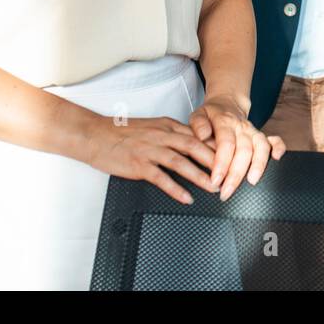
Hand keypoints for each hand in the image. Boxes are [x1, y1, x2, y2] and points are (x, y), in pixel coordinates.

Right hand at [85, 115, 218, 205]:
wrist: (94, 135)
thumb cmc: (121, 132)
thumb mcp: (152, 126)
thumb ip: (172, 134)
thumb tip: (192, 144)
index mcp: (167, 126)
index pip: (197, 135)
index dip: (215, 147)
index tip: (229, 158)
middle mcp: (161, 136)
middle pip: (194, 147)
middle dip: (215, 162)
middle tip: (228, 174)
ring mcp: (150, 150)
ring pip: (181, 163)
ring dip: (200, 176)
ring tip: (213, 188)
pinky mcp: (138, 164)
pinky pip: (161, 178)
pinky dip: (175, 189)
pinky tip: (186, 198)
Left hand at [189, 95, 285, 199]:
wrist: (226, 104)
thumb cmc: (210, 115)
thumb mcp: (198, 114)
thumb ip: (198, 124)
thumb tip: (202, 136)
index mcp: (225, 122)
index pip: (226, 143)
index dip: (222, 163)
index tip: (216, 180)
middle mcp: (241, 127)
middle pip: (244, 150)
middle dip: (236, 174)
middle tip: (227, 192)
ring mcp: (253, 131)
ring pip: (261, 147)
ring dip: (258, 165)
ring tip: (251, 182)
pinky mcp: (261, 135)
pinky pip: (275, 140)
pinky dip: (279, 148)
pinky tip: (277, 159)